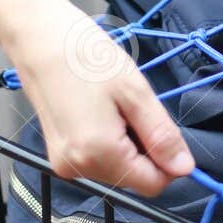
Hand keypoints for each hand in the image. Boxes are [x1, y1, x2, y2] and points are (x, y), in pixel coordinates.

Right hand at [5, 0, 194, 196]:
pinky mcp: (58, 153)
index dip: (168, 160)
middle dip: (144, 148)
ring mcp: (64, 163)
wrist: (37, 37)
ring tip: (112, 105)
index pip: (152, 185)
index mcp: (98, 155)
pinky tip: (100, 110)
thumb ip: (161, 135)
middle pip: (134, 178)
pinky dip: (109, 140)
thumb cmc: (85, 55)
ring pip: (118, 169)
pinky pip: (99, 159)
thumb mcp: (135, 91)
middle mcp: (78, 168)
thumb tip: (184, 168)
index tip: (161, 125)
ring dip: (127, 143)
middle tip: (132, 106)